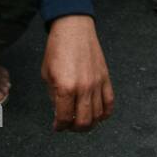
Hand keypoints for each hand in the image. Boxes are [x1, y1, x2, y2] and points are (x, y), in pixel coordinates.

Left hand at [41, 14, 113, 131]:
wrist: (73, 28)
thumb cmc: (57, 48)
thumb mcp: (47, 73)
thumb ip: (53, 95)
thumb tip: (59, 110)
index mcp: (65, 88)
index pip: (64, 118)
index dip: (59, 126)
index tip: (57, 126)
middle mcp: (83, 88)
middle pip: (83, 122)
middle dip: (74, 128)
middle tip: (69, 125)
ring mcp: (97, 84)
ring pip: (97, 116)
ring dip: (89, 123)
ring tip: (81, 120)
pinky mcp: (105, 78)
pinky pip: (109, 103)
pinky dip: (105, 113)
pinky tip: (98, 114)